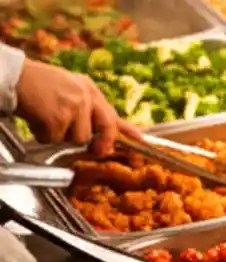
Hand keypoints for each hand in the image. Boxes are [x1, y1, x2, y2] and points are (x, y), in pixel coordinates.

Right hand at [14, 59, 140, 155]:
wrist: (13, 76)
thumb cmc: (38, 84)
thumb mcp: (70, 89)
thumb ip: (89, 109)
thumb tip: (108, 131)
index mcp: (89, 89)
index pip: (112, 114)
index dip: (126, 131)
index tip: (140, 140)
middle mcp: (85, 97)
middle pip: (104, 130)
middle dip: (100, 144)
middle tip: (97, 149)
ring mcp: (73, 107)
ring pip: (77, 138)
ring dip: (60, 135)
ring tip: (46, 118)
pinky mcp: (57, 118)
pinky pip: (54, 139)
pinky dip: (43, 134)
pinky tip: (36, 119)